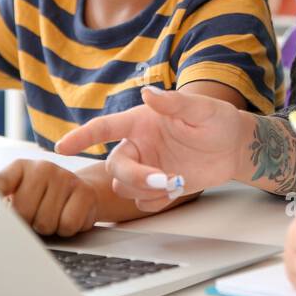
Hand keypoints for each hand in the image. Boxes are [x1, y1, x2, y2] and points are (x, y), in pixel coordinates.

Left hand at [0, 159, 97, 236]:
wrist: (82, 192)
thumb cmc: (44, 199)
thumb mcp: (21, 195)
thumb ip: (4, 204)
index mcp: (20, 167)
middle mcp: (42, 167)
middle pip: (22, 211)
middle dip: (27, 224)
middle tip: (34, 219)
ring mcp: (65, 177)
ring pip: (45, 222)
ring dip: (47, 229)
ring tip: (52, 217)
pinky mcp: (84, 192)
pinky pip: (67, 224)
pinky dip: (66, 229)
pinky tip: (67, 218)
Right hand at [54, 87, 251, 210]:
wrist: (234, 147)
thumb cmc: (218, 121)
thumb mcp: (201, 108)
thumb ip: (174, 102)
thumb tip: (148, 93)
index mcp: (141, 122)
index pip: (103, 128)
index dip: (81, 137)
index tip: (61, 147)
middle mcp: (138, 145)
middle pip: (115, 166)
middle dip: (136, 177)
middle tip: (166, 180)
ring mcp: (146, 167)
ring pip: (124, 187)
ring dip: (145, 190)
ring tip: (177, 182)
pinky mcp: (156, 187)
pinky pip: (142, 202)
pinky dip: (156, 202)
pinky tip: (176, 190)